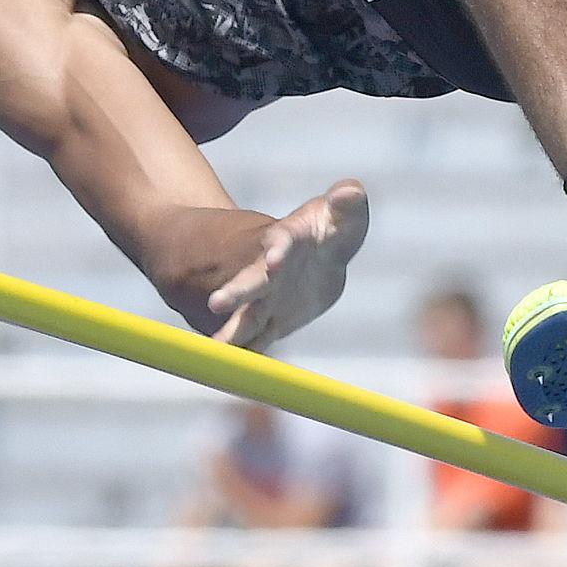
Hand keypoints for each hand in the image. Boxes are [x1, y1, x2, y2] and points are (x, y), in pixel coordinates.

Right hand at [209, 179, 367, 350]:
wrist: (302, 258)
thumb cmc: (320, 231)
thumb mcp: (337, 214)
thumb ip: (348, 205)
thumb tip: (350, 191)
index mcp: (285, 242)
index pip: (281, 244)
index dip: (278, 252)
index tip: (275, 262)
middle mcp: (267, 273)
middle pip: (249, 283)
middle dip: (236, 293)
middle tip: (217, 304)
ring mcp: (264, 301)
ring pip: (245, 320)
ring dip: (231, 334)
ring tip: (216, 350)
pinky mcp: (268, 324)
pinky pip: (254, 343)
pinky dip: (244, 358)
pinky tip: (231, 375)